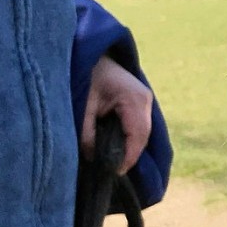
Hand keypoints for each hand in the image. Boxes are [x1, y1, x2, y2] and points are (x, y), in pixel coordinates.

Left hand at [82, 56, 154, 174]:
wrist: (88, 53)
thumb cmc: (84, 75)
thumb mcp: (81, 106)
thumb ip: (87, 134)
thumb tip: (93, 159)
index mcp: (134, 98)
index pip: (138, 136)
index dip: (128, 157)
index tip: (113, 173)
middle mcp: (145, 99)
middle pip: (143, 137)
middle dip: (129, 155)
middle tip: (110, 171)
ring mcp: (144, 99)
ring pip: (142, 132)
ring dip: (129, 147)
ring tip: (111, 162)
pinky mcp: (138, 102)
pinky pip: (138, 126)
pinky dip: (128, 138)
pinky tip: (115, 147)